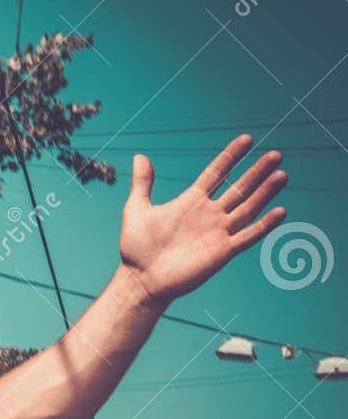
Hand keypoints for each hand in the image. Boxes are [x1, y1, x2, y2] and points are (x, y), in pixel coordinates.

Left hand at [119, 135, 287, 307]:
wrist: (140, 279)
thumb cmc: (136, 247)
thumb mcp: (137, 209)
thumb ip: (143, 183)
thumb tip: (139, 157)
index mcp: (191, 201)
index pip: (216, 173)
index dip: (230, 157)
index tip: (246, 140)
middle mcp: (209, 214)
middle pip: (239, 188)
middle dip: (256, 172)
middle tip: (275, 155)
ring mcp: (217, 232)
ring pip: (248, 208)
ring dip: (265, 193)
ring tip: (281, 175)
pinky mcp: (221, 252)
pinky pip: (247, 236)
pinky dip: (263, 226)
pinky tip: (280, 212)